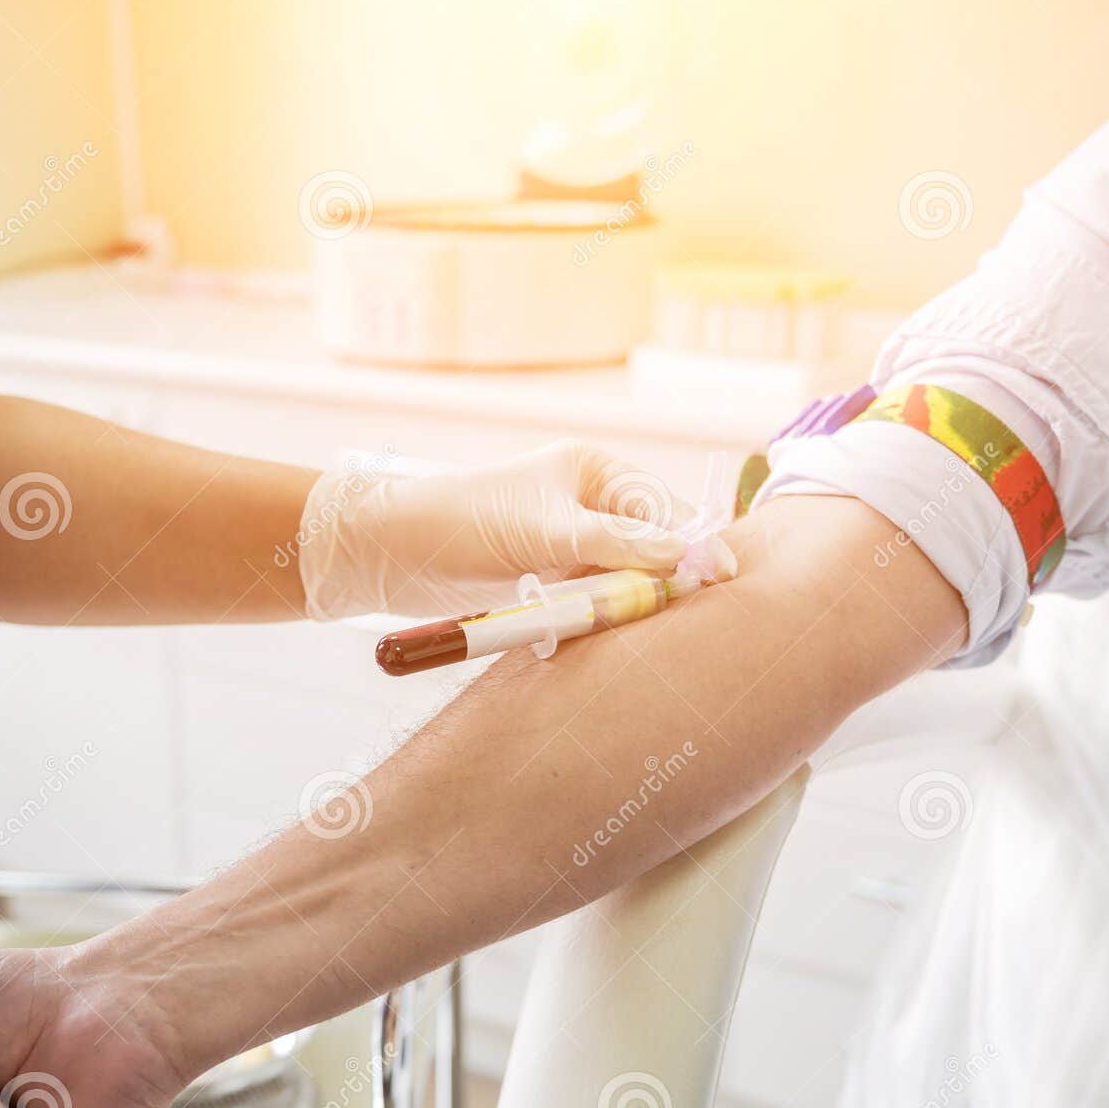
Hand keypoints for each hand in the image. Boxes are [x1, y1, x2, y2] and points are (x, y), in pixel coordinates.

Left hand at [296, 440, 737, 618]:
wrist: (389, 555)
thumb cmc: (466, 523)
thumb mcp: (551, 532)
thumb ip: (622, 545)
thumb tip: (694, 558)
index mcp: (595, 471)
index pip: (665, 509)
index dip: (693, 546)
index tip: (719, 580)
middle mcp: (588, 504)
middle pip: (652, 549)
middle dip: (664, 582)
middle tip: (683, 617)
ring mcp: (568, 545)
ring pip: (625, 582)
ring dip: (628, 607)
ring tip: (636, 631)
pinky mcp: (548, 583)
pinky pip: (594, 605)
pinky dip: (600, 622)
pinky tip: (601, 636)